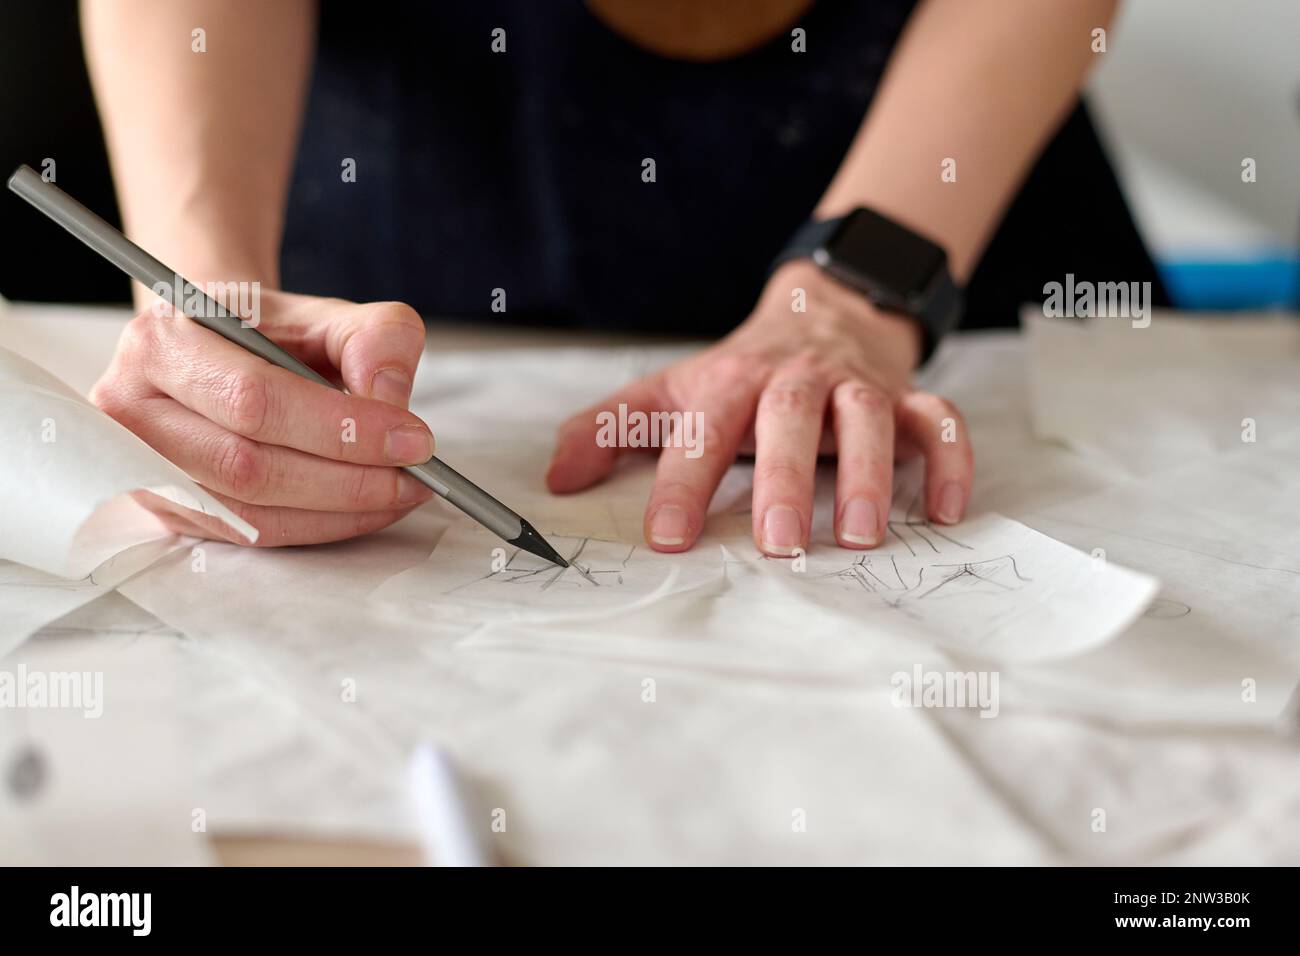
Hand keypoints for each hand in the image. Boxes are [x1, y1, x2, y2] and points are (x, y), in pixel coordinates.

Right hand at [92, 289, 436, 544]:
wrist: (215, 351)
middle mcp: (131, 408)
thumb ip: (373, 336)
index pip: (255, 399)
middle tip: (415, 474)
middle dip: (347, 478)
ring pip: (249, 514)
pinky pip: (250, 535)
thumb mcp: (325, 314)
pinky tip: (364, 507)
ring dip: (339, 512)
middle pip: (248, 466)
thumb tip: (389, 397)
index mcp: (162, 341)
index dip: (341, 428)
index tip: (413, 438)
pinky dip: (319, 527)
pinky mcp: (167, 510)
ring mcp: (141, 468)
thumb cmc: (266, 333)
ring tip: (399, 492)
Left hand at [546, 262, 973, 555]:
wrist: (818, 315)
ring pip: (870, 419)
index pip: (700, 431)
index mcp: (730, 384)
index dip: (682, 483)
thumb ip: (611, 430)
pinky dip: (951, 460)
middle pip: (791, 420)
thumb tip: (555, 477)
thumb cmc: (738, 376)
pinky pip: (940, 422)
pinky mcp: (906, 399)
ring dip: (871, 474)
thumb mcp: (669, 393)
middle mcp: (795, 382)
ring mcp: (856, 388)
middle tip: (778, 546)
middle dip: (785, 480)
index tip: (668, 539)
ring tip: (861, 536)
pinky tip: (948, 510)